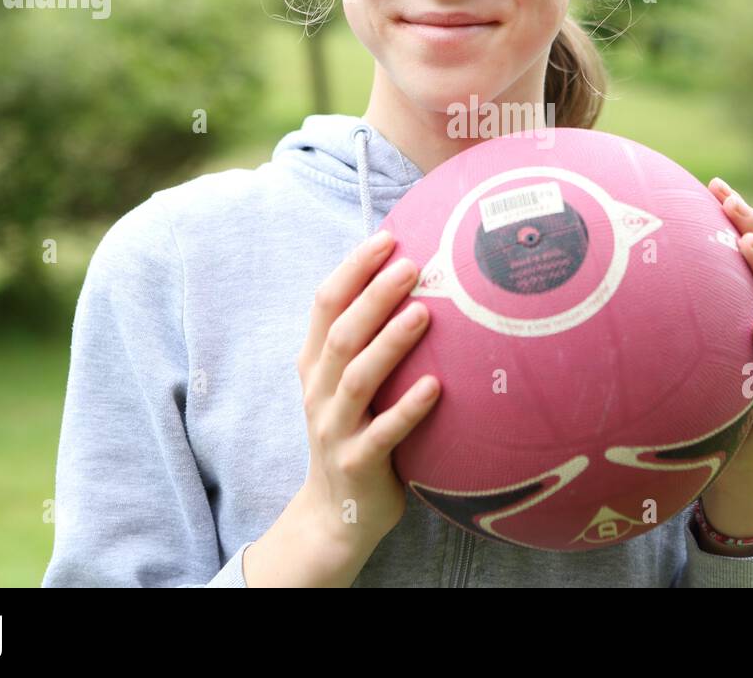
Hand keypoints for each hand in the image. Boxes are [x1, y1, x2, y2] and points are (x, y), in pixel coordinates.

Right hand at [294, 230, 441, 550]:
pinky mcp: (356, 464)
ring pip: (357, 378)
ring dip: (390, 343)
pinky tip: (437, 386)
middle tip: (411, 265)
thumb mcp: (349, 383)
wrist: (335, 516)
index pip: (325, 304)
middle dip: (373, 296)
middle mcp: (318, 391)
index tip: (386, 237)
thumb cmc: (357, 432)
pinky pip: (383, 434)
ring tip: (424, 313)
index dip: (352, 269)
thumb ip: (367, 339)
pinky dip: (407, 409)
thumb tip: (417, 281)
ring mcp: (333, 429)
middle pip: (341, 334)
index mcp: (315, 363)